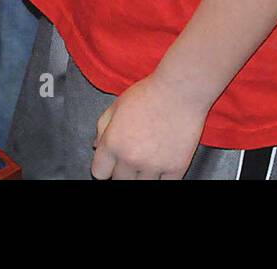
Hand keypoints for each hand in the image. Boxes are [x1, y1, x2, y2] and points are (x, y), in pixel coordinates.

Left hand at [90, 74, 207, 179]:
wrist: (179, 92)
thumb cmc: (148, 93)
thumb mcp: (116, 105)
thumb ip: (102, 128)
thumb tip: (97, 146)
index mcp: (113, 142)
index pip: (99, 173)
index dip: (104, 168)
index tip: (110, 164)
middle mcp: (130, 157)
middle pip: (119, 181)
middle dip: (122, 171)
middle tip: (131, 157)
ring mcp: (153, 165)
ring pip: (141, 185)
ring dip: (141, 175)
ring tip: (147, 159)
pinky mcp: (175, 168)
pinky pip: (164, 185)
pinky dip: (161, 178)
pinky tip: (161, 166)